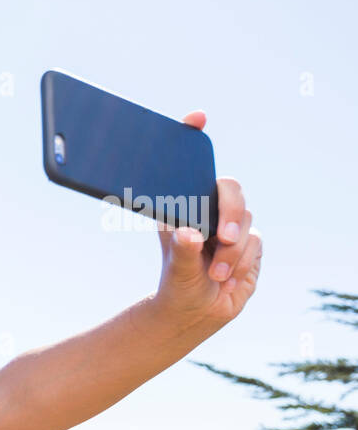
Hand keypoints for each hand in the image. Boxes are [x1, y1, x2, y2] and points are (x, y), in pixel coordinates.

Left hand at [152, 111, 262, 330]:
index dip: (194, 136)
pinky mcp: (249, 244)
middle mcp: (209, 210)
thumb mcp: (175, 271)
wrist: (195, 312)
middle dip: (231, 213)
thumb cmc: (176, 284)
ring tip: (214, 275)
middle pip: (232, 190)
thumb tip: (189, 233)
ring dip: (230, 253)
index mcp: (183, 207)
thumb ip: (182, 253)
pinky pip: (254, 245)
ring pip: (245, 223)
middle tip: (221, 237)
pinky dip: (240, 264)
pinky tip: (226, 280)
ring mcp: (231, 225)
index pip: (191, 166)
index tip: (196, 118)